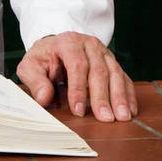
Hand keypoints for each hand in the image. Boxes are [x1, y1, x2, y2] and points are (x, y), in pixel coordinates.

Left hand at [17, 31, 137, 121]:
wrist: (57, 46)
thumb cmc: (44, 59)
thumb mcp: (31, 65)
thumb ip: (35, 80)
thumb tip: (44, 98)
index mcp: (68, 42)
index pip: (76, 64)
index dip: (78, 88)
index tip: (78, 110)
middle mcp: (89, 45)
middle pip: (99, 70)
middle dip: (102, 96)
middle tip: (105, 118)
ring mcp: (103, 53)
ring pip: (115, 74)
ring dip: (119, 97)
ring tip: (122, 117)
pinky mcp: (112, 63)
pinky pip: (124, 77)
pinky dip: (128, 94)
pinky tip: (130, 109)